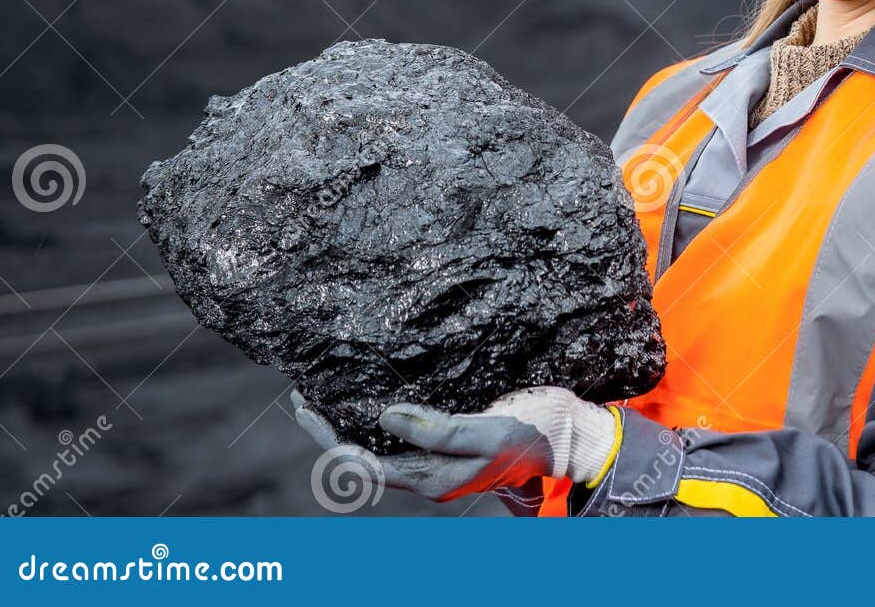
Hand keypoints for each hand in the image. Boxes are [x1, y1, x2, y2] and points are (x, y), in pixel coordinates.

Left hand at [291, 386, 619, 503]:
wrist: (573, 435)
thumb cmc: (538, 430)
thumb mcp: (491, 429)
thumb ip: (440, 429)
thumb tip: (386, 417)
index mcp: (435, 477)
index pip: (365, 463)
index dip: (331, 438)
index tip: (307, 409)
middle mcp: (432, 474)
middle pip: (365, 458)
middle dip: (330, 431)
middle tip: (301, 400)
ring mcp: (441, 461)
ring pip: (380, 448)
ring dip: (350, 425)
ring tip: (324, 398)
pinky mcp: (452, 443)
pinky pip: (402, 436)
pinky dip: (376, 418)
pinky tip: (370, 399)